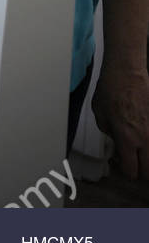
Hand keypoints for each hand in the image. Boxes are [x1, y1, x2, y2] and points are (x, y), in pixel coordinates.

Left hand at [91, 63, 148, 180]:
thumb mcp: (100, 113)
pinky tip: (143, 133)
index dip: (124, 170)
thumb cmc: (112, 87)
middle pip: (148, 172)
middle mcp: (145, 138)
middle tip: (132, 160)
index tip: (119, 162)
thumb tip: (116, 140)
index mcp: (127, 138)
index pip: (131, 171)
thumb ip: (109, 132)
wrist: (127, 70)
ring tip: (138, 147)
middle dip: (140, 170)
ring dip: (147, 157)